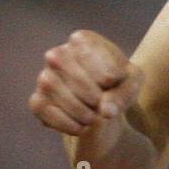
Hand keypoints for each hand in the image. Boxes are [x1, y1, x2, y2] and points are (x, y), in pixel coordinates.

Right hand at [29, 29, 144, 139]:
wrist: (104, 102)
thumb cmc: (119, 82)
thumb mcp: (132, 82)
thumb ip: (123, 93)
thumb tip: (104, 111)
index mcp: (82, 40)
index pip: (94, 59)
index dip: (111, 77)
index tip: (115, 82)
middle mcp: (57, 54)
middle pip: (74, 77)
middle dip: (94, 97)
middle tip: (103, 107)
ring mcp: (44, 77)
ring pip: (55, 91)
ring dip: (80, 111)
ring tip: (94, 118)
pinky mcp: (37, 100)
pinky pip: (44, 110)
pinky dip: (66, 123)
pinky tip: (81, 127)